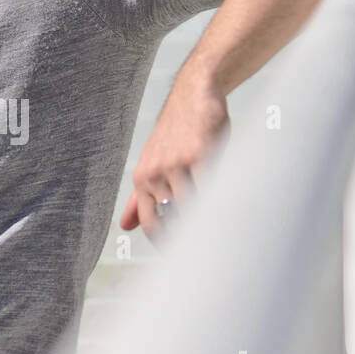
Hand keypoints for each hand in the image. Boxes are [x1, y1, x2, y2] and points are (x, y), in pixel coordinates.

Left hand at [119, 67, 229, 245]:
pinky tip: (229, 208)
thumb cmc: (177, 134)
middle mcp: (156, 173)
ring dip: (209, 221)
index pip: (151, 224)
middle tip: (210, 250)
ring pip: (194, 206)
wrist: (194, 94)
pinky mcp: (201, 154)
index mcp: (142, 179)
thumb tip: (124, 227)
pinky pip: (210, 187)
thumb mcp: (152, 162)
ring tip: (224, 231)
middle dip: (192, 237)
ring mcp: (177, 164)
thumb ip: (141, 197)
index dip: (167, 245)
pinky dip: (219, 201)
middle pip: (175, 220)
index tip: (183, 258)